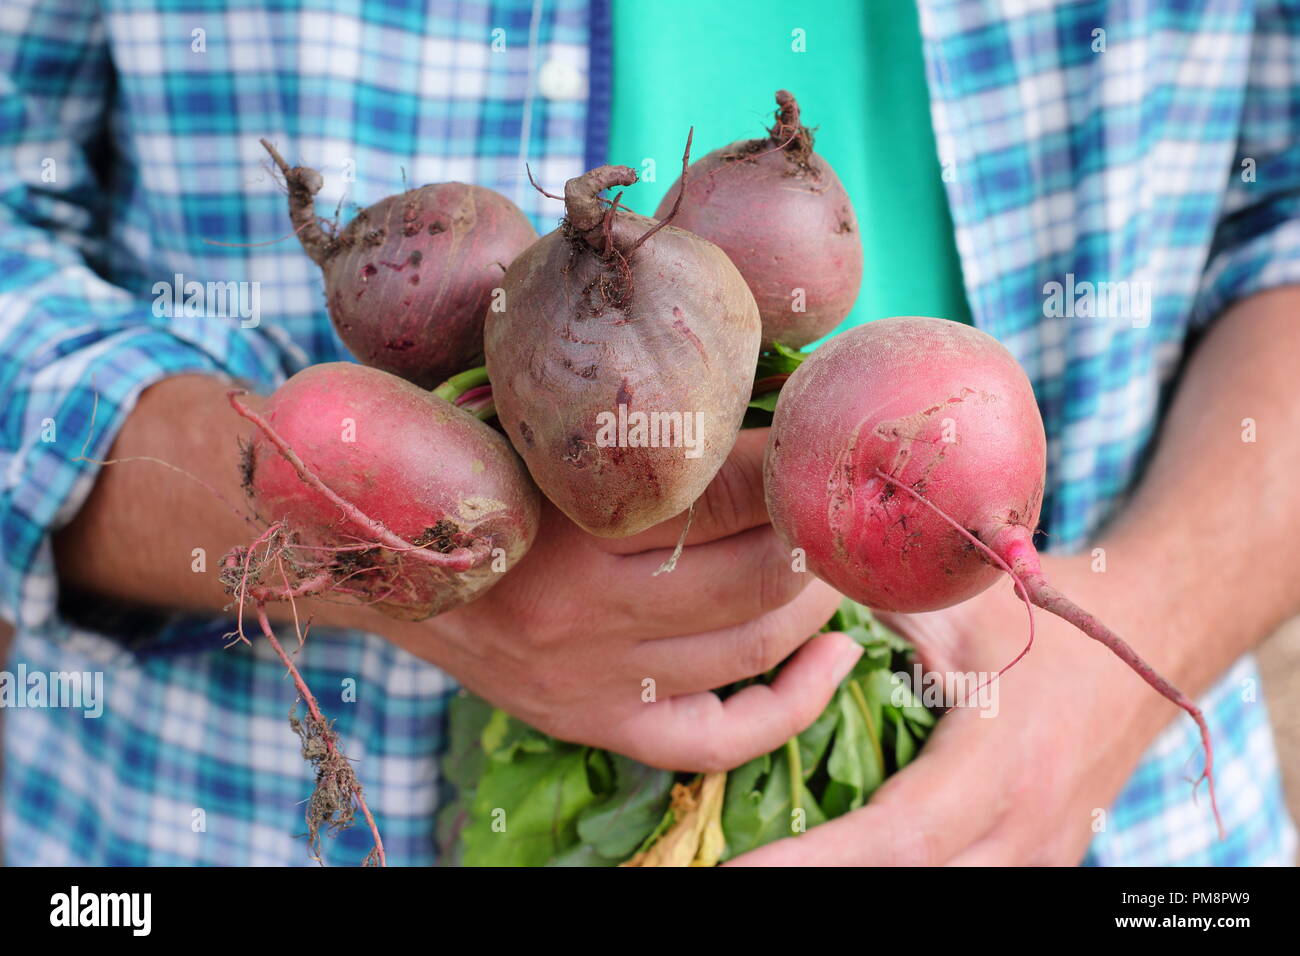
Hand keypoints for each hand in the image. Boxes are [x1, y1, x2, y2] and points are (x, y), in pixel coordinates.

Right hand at [382, 429, 860, 771]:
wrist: (381, 567)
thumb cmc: (468, 472)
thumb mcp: (524, 421)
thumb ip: (618, 407)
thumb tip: (750, 365)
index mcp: (564, 523)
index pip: (720, 487)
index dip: (789, 457)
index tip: (817, 429)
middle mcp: (582, 613)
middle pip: (757, 578)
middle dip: (818, 535)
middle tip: (833, 500)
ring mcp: (593, 681)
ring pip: (753, 650)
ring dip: (820, 602)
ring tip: (835, 559)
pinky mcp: (595, 723)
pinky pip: (720, 738)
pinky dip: (795, 703)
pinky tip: (837, 658)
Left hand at [728, 553, 1186, 864]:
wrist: (1150, 639)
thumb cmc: (1043, 617)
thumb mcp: (958, 605)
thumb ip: (873, 613)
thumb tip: (777, 611)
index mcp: (1002, 762)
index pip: (897, 838)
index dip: (812, 863)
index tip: (734, 870)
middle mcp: (1026, 827)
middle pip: (911, 886)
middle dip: (818, 886)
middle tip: (730, 873)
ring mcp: (1040, 857)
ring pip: (939, 896)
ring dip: (857, 886)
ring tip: (772, 868)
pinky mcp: (1039, 864)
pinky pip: (961, 887)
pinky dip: (898, 880)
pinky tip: (839, 861)